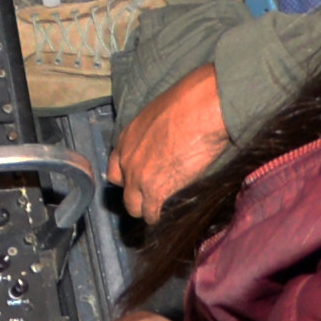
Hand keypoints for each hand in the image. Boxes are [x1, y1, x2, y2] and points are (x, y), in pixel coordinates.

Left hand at [109, 64, 230, 225]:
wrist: (202, 109)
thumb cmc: (190, 102)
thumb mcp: (160, 115)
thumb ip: (155, 133)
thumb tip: (166, 138)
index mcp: (127, 137)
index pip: (117, 165)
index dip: (130, 174)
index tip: (142, 178)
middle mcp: (127, 159)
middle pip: (123, 188)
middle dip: (136, 194)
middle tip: (152, 195)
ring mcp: (138, 177)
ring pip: (134, 206)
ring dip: (147, 209)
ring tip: (161, 210)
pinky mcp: (155, 192)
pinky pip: (152, 215)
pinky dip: (160, 217)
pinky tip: (170, 216)